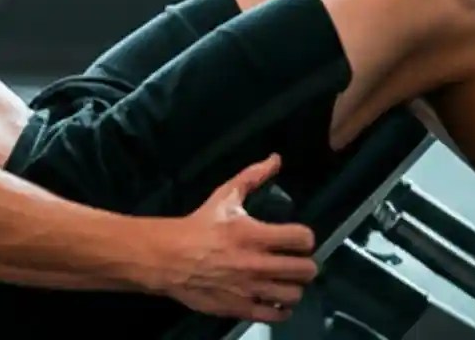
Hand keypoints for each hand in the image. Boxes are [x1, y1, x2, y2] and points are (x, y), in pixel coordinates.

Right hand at [160, 154, 318, 323]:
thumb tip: (276, 158)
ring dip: (293, 287)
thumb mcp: (225, 196)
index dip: (305, 237)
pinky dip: (279, 308)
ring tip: (285, 281)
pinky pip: (275, 315)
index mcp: (255, 235)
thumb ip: (252, 177)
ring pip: (294, 295)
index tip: (298, 238)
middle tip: (296, 261)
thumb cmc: (199, 225)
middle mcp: (257, 264)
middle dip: (305, 264)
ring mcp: (250, 289)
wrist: (168, 257)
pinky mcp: (241, 307)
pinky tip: (274, 299)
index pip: (303, 239)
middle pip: (306, 270)